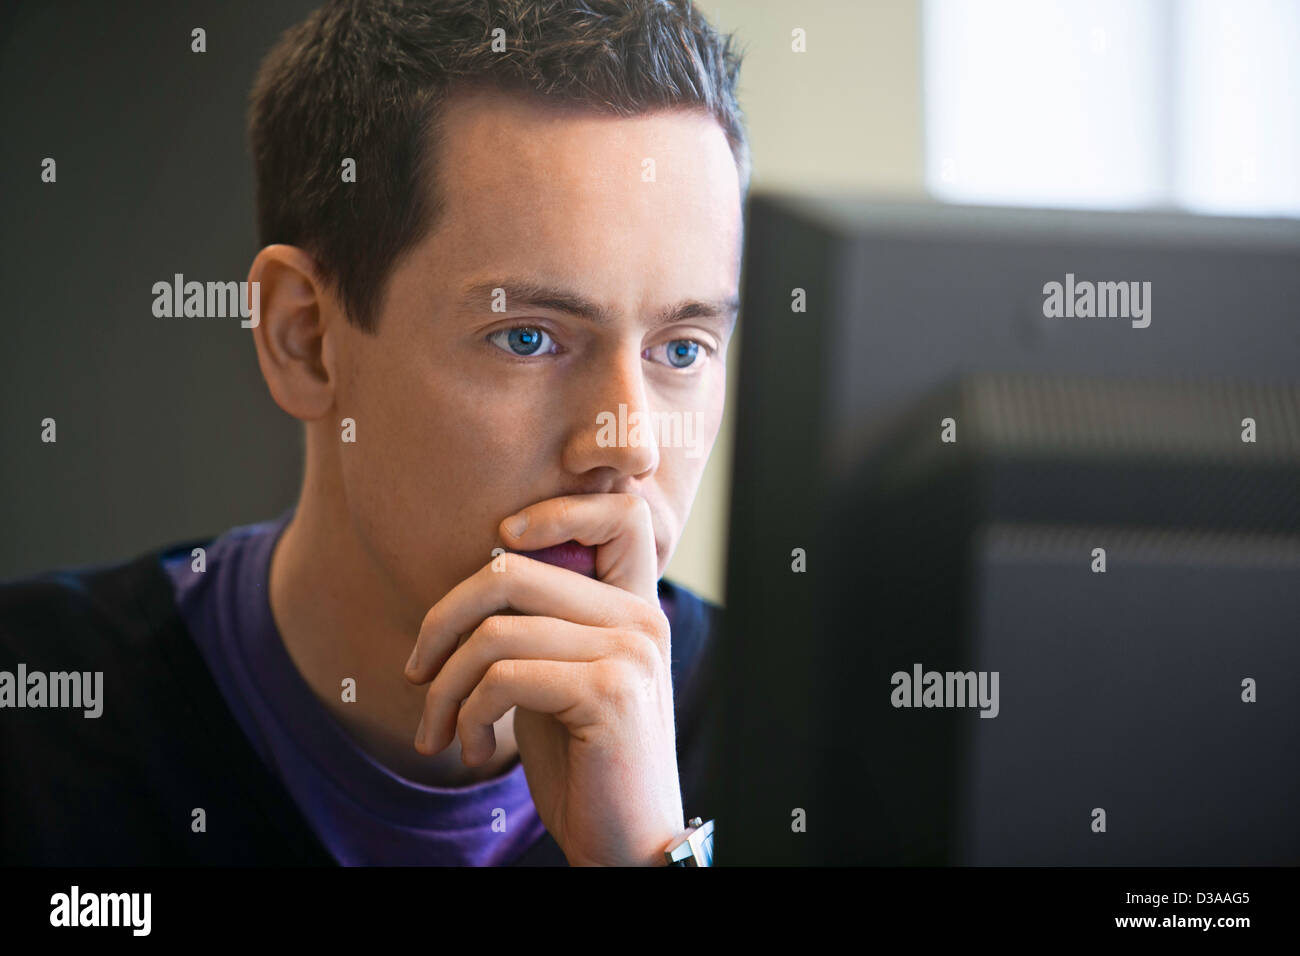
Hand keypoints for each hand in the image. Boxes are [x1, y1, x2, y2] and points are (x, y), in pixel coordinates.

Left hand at [403, 493, 684, 865]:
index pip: (601, 517)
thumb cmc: (584, 764)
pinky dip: (469, 716)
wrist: (627, 844)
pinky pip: (502, 677)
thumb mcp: (555, 679)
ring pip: (494, 633)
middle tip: (416, 674)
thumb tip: (466, 586)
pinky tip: (477, 751)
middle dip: (441, 623)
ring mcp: (629, 650)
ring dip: (446, 690)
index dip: (534, 521)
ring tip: (444, 733)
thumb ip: (534, 626)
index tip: (479, 575)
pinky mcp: (608, 692)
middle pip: (509, 572)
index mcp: (632, 603)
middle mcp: (639, 615)